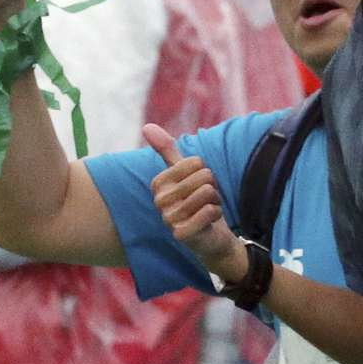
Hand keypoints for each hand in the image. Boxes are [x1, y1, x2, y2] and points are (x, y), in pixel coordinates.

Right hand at [143, 124, 246, 280]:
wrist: (209, 237)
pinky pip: (208, 211)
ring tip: (207, 211)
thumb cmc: (197, 202)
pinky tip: (209, 223)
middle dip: (214, 188)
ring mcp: (168, 218)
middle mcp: (159, 200)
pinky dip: (216, 214)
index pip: (196, 162)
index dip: (207, 173)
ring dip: (216, 202)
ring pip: (208, 192)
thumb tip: (146, 125)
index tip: (199, 187)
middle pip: (204, 177)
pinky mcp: (181, 234)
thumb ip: (166, 150)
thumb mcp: (184, 174)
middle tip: (206, 201)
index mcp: (158, 183)